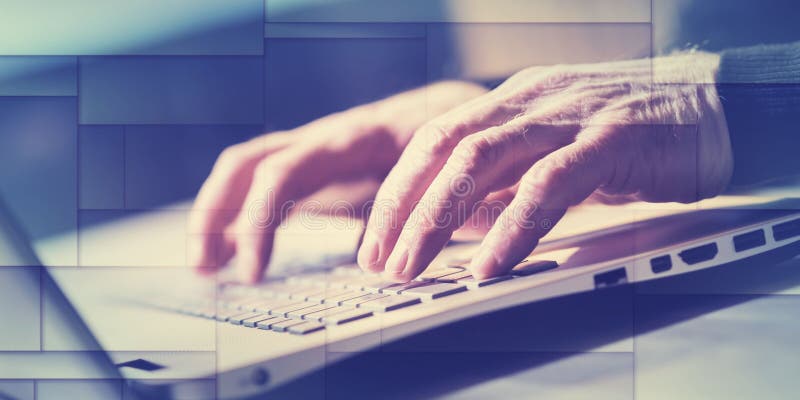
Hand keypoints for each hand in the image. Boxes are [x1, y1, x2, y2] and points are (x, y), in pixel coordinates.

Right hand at [188, 81, 486, 281]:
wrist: (451, 113)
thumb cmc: (449, 144)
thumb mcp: (441, 173)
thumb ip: (420, 206)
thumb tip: (395, 256)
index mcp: (350, 139)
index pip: (284, 174)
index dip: (260, 221)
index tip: (254, 271)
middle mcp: (321, 140)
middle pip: (247, 165)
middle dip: (215, 214)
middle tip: (202, 266)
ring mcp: (313, 152)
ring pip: (246, 172)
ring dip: (217, 215)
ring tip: (203, 265)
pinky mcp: (313, 170)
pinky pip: (263, 187)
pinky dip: (243, 219)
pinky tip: (233, 252)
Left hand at [358, 52, 732, 281]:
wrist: (713, 107)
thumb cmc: (631, 134)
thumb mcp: (555, 151)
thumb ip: (510, 180)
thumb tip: (464, 221)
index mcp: (514, 102)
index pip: (437, 140)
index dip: (399, 190)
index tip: (378, 237)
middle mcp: (532, 101)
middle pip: (446, 148)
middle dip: (403, 207)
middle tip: (381, 259)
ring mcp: (569, 116)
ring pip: (483, 160)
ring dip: (439, 216)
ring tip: (414, 265)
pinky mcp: (611, 139)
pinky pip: (550, 183)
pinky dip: (513, 225)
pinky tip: (490, 261)